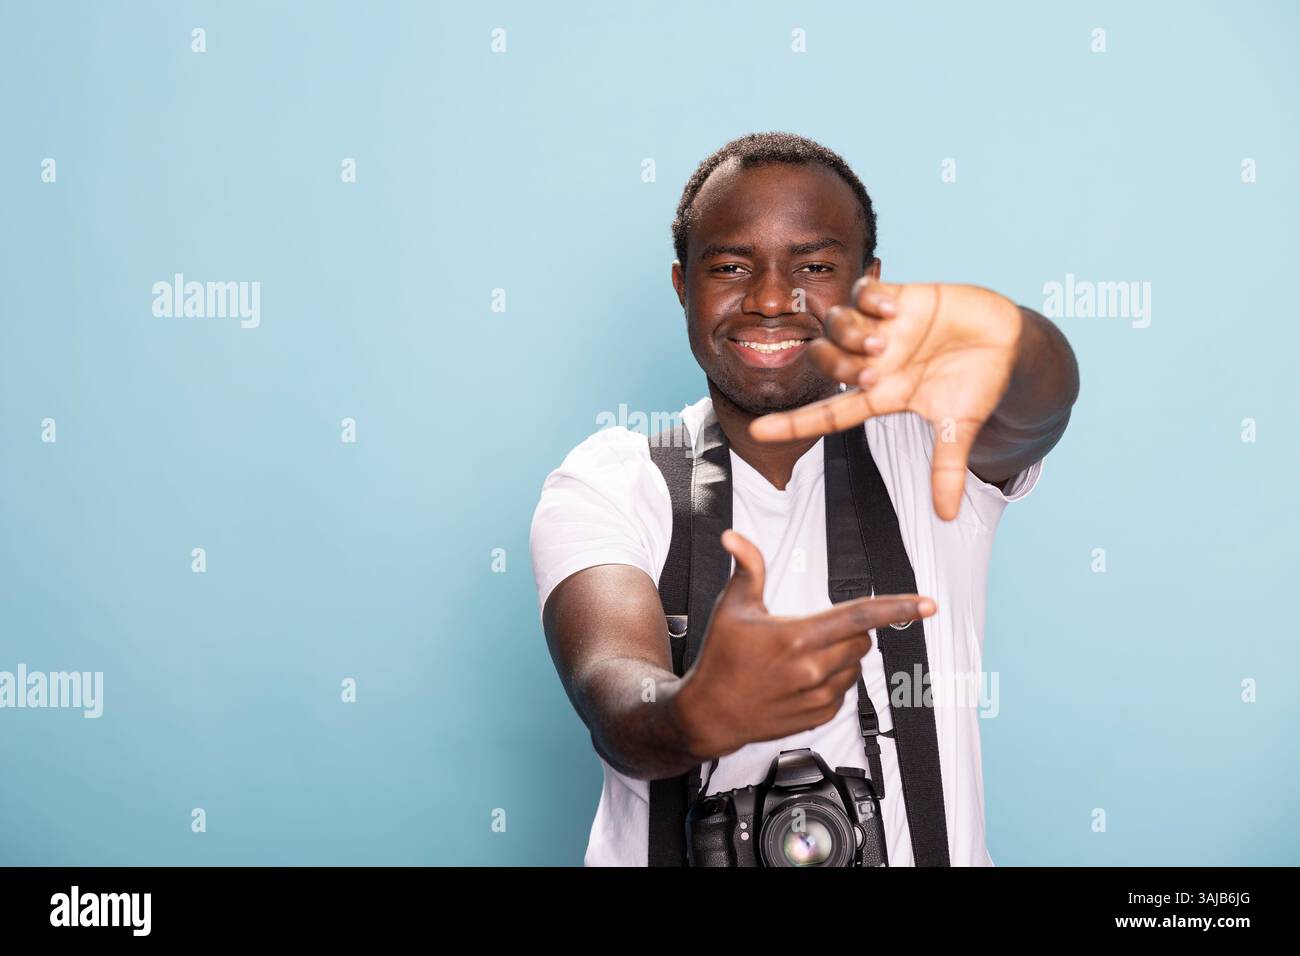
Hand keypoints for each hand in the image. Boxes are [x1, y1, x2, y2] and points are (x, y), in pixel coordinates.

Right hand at [675, 529, 935, 759]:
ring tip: (801, 658)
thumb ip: (747, 567)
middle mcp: (812, 669)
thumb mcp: (732, 607)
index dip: (899, 608)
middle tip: (813, 631)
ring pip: (856, 666)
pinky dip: (832, 681)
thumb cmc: (721, 658)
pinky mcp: (819, 717)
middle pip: (862, 640)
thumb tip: (735, 537)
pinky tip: (801, 680)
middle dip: (849, 630)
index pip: (860, 616)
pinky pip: (845, 691)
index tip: (928, 604)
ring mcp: (818, 696)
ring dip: (841, 657)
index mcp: (797, 636)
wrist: (710, 713)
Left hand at [749, 278, 1022, 520]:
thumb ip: (947, 468)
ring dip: (851, 332)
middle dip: (835, 363)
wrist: (1004, 343)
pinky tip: (895, 308)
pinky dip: (869, 297)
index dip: (792, 424)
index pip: (826, 414)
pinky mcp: (897, 298)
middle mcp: (873, 362)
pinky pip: (863, 290)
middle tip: (873, 365)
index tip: (757, 433)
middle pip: (824, 362)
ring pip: (836, 324)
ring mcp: (882, 330)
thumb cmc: (978, 386)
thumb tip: (947, 516)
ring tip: (888, 337)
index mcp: (881, 396)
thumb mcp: (960, 427)